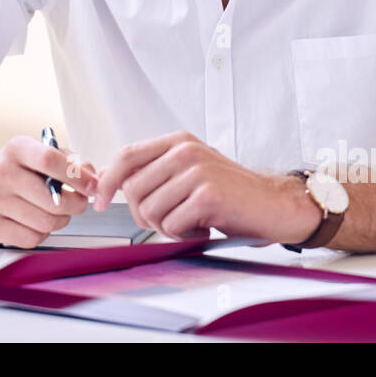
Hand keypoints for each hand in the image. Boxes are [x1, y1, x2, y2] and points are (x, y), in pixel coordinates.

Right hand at [0, 136, 99, 248]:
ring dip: (60, 221)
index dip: (77, 176)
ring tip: (54, 212)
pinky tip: (35, 222)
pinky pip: (31, 238)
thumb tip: (93, 178)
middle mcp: (0, 172)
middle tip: (77, 202)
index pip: (50, 160)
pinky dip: (42, 234)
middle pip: (53, 200)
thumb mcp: (40, 153)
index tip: (92, 186)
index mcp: (16, 149)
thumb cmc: (16, 169)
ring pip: (45, 222)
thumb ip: (70, 162)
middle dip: (76, 205)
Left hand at [93, 131, 320, 242]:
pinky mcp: (208, 194)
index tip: (101, 202)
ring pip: (150, 210)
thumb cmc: (230, 194)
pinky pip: (172, 224)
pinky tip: (204, 229)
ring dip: (166, 227)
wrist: (275, 206)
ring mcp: (197, 171)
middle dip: (145, 215)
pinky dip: (184, 235)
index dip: (108, 181)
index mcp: (177, 142)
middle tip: (172, 221)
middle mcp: (185, 150)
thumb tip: (112, 184)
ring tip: (191, 223)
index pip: (126, 156)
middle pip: (133, 190)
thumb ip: (156, 172)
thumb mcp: (190, 172)